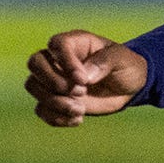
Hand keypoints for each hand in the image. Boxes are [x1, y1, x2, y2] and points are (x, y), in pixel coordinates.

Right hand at [25, 30, 148, 125]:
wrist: (130, 87)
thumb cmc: (126, 66)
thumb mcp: (123, 59)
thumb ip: (105, 62)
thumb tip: (84, 76)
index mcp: (74, 43)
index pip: (56, 45)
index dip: (65, 62)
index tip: (83, 80)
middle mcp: (58, 59)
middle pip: (34, 63)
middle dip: (53, 82)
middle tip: (81, 92)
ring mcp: (53, 79)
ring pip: (33, 86)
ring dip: (54, 102)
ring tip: (81, 110)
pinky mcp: (55, 99)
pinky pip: (41, 109)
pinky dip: (56, 117)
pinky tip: (78, 120)